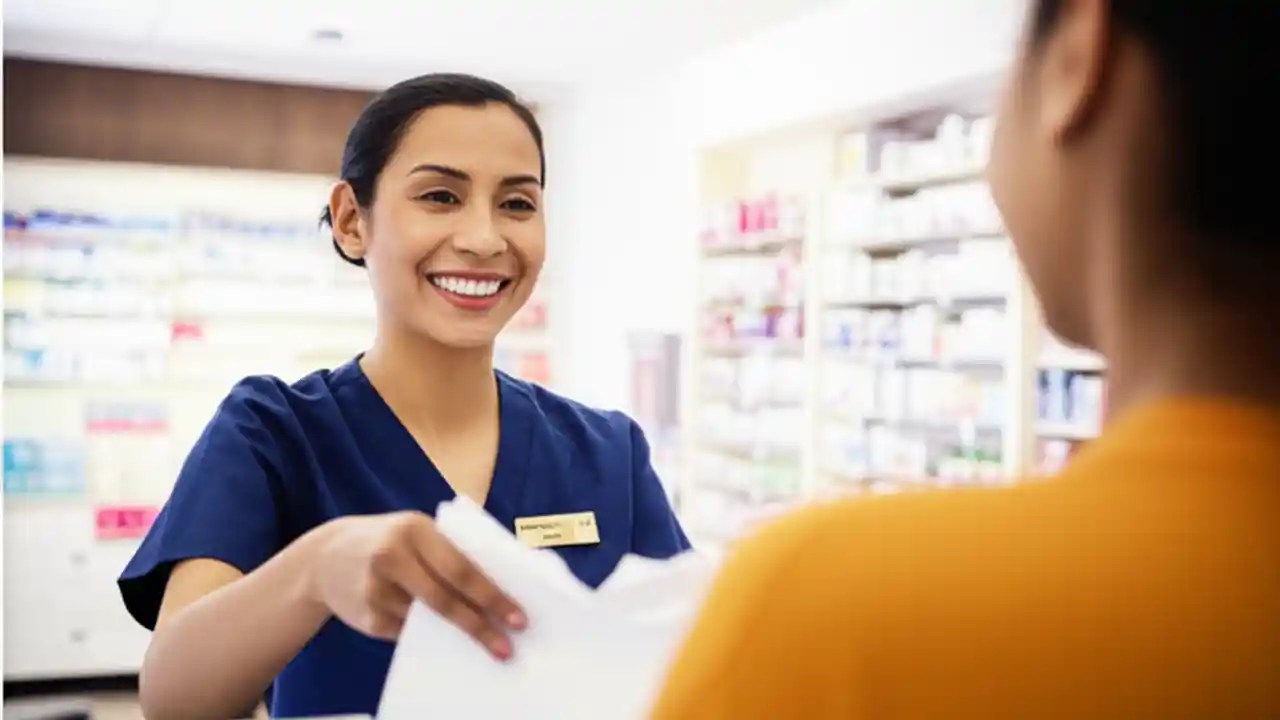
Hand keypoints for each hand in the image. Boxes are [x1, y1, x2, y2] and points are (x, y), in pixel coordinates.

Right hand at [307, 511, 525, 658]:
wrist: (325, 557)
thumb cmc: (389, 541)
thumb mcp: (416, 531)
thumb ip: (448, 551)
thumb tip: (495, 588)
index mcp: (415, 530)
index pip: (461, 568)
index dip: (491, 596)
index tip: (518, 617)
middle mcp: (392, 558)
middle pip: (445, 600)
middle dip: (480, 626)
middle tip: (506, 646)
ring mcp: (376, 590)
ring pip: (427, 621)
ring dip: (456, 635)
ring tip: (485, 644)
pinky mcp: (367, 617)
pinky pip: (408, 633)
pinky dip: (427, 635)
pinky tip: (438, 634)